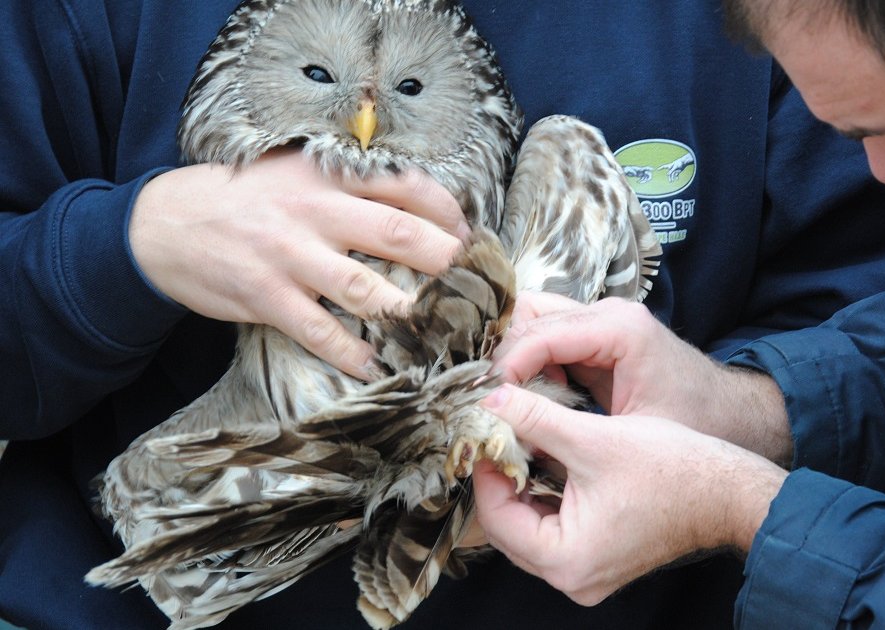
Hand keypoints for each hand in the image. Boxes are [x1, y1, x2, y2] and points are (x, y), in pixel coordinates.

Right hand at [129, 149, 466, 379]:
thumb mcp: (297, 172)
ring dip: (413, 316)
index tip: (474, 239)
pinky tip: (381, 368)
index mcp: (329, 174)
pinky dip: (355, 355)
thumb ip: (351, 185)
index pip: (408, 186)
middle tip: (482, 289)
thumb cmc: (245, 198)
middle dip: (451, 264)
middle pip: (402, 235)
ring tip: (447, 334)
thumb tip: (420, 209)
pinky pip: (322, 332)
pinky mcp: (267, 296)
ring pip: (368, 290)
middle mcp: (315, 210)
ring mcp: (291, 256)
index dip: (451, 214)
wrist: (164, 225)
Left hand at [472, 384, 786, 605]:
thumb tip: (489, 403)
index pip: (496, 515)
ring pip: (531, 524)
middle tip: (498, 430)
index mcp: (565, 559)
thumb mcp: (594, 438)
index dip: (484, 467)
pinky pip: (556, 527)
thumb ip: (535, 419)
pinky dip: (548, 493)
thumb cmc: (672, 469)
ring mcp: (587, 571)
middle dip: (502, 476)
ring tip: (522, 437)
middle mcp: (572, 578)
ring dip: (524, 482)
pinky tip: (551, 456)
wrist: (729, 491)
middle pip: (509, 525)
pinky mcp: (601, 558)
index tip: (483, 428)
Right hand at [492, 294, 792, 464]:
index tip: (484, 403)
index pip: (540, 333)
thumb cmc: (693, 426)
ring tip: (500, 400)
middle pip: (530, 314)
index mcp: (620, 328)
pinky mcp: (600, 335)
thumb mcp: (630, 434)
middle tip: (484, 401)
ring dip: (514, 356)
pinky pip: (550, 335)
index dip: (505, 367)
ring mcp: (604, 319)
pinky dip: (531, 361)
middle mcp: (610, 312)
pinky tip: (524, 397)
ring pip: (534, 320)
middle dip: (502, 356)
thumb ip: (566, 423)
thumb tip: (506, 422)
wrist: (734, 418)